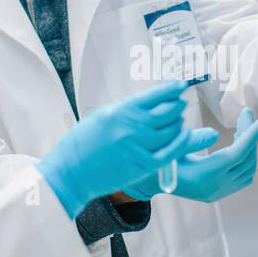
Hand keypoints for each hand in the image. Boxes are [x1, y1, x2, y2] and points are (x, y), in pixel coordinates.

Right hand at [37, 80, 196, 217]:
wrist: (71, 172)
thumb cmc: (82, 144)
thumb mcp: (102, 117)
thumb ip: (126, 110)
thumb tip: (148, 103)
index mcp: (121, 110)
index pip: (155, 95)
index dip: (172, 89)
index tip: (182, 85)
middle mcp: (131, 126)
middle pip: (168, 112)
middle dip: (178, 106)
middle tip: (182, 103)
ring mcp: (138, 146)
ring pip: (171, 131)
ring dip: (178, 124)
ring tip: (179, 121)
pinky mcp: (142, 165)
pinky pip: (170, 152)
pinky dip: (181, 142)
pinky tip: (186, 136)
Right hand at [124, 107, 257, 202]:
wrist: (150, 180)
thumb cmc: (158, 158)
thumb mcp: (171, 146)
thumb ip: (192, 140)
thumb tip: (215, 133)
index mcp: (204, 175)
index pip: (238, 153)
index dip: (253, 134)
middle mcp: (215, 187)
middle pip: (245, 158)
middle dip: (250, 134)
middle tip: (246, 113)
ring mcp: (218, 192)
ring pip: (248, 168)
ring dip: (249, 147)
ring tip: (241, 128)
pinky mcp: (219, 194)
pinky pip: (243, 176)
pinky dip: (245, 158)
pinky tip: (237, 145)